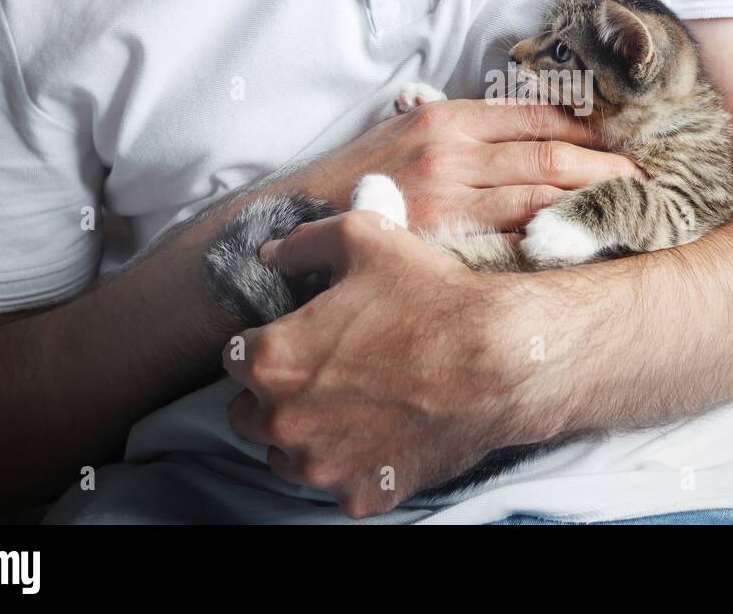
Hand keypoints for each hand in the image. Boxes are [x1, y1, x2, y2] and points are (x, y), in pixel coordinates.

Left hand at [223, 210, 548, 516]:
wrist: (498, 359)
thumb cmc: (431, 297)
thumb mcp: (364, 238)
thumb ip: (304, 242)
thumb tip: (272, 254)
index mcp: (272, 360)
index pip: (233, 357)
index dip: (267, 342)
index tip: (301, 337)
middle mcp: (284, 421)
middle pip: (249, 414)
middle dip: (277, 393)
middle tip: (326, 371)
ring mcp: (323, 466)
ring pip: (287, 457)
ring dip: (306, 434)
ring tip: (353, 404)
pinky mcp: (361, 495)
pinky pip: (339, 485)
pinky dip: (354, 465)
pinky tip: (384, 432)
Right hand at [302, 100, 639, 233]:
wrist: (293, 218)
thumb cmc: (356, 178)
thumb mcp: (407, 131)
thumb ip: (467, 127)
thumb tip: (535, 125)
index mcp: (450, 118)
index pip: (540, 115)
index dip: (593, 127)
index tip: (629, 138)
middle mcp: (453, 152)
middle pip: (554, 158)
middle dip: (610, 169)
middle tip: (652, 182)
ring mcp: (448, 200)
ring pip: (542, 200)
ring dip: (594, 206)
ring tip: (633, 214)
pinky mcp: (441, 243)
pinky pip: (512, 243)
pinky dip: (553, 243)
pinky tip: (585, 247)